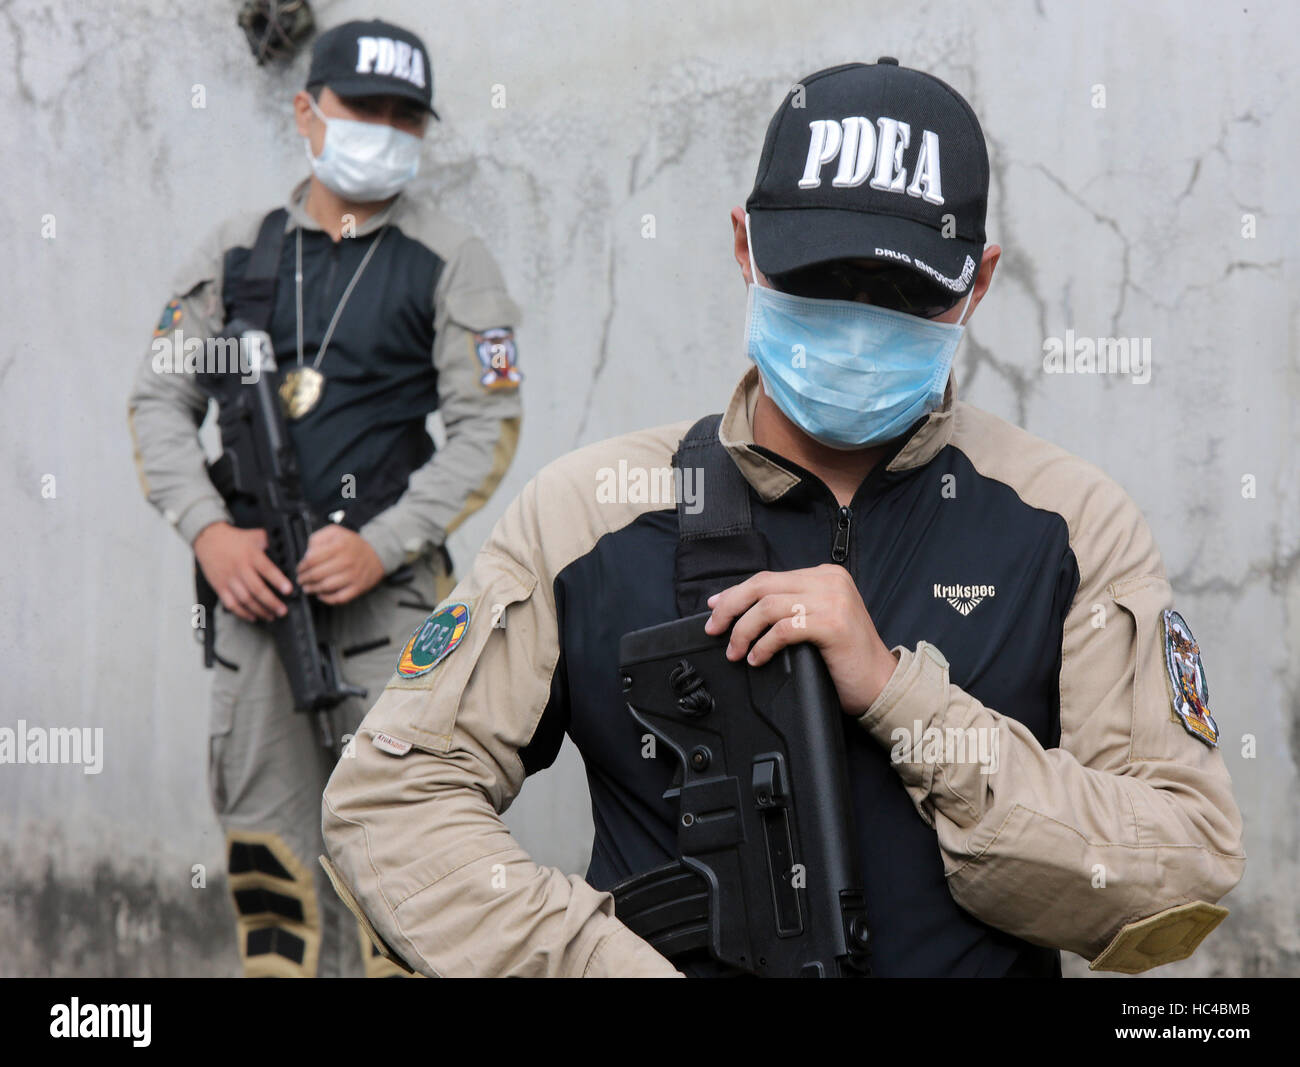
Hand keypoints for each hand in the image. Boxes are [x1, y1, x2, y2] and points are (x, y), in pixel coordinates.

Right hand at [194, 522, 291, 622]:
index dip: (278, 581)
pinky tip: (253, 617)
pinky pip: (231, 604)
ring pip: (245, 599)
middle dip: (272, 602)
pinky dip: (242, 613)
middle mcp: (241, 568)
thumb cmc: (235, 539)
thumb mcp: (256, 536)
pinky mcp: (220, 587)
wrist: (209, 539)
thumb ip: (271, 542)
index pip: (267, 569)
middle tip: (283, 611)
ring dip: (259, 610)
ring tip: (271, 616)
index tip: (288, 590)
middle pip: (257, 589)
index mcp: (252, 556)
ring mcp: (230, 579)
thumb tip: (288, 548)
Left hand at [297, 524, 384, 604]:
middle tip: (300, 580)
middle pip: (317, 574)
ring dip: (312, 589)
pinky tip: (321, 595)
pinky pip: (339, 598)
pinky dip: (327, 599)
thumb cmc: (352, 544)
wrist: (378, 553)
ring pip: (326, 587)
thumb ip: (318, 538)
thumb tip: (306, 554)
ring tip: (307, 588)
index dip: (302, 566)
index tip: (299, 569)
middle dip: (304, 579)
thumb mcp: (335, 532)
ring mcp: (353, 576)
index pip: (312, 559)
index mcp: (339, 545)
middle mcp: (346, 561)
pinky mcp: (358, 588)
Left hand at [703, 564, 899, 716]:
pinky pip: (784, 628)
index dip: (735, 592)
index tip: (714, 608)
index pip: (768, 578)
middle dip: (730, 607)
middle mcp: (829, 581)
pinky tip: (758, 659)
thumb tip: (741, 611)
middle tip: (714, 630)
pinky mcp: (833, 623)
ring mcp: (833, 600)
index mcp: (824, 576)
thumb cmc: (845, 659)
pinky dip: (764, 645)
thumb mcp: (817, 622)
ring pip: (768, 606)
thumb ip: (790, 608)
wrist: (882, 684)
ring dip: (743, 631)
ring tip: (736, 652)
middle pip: (762, 586)